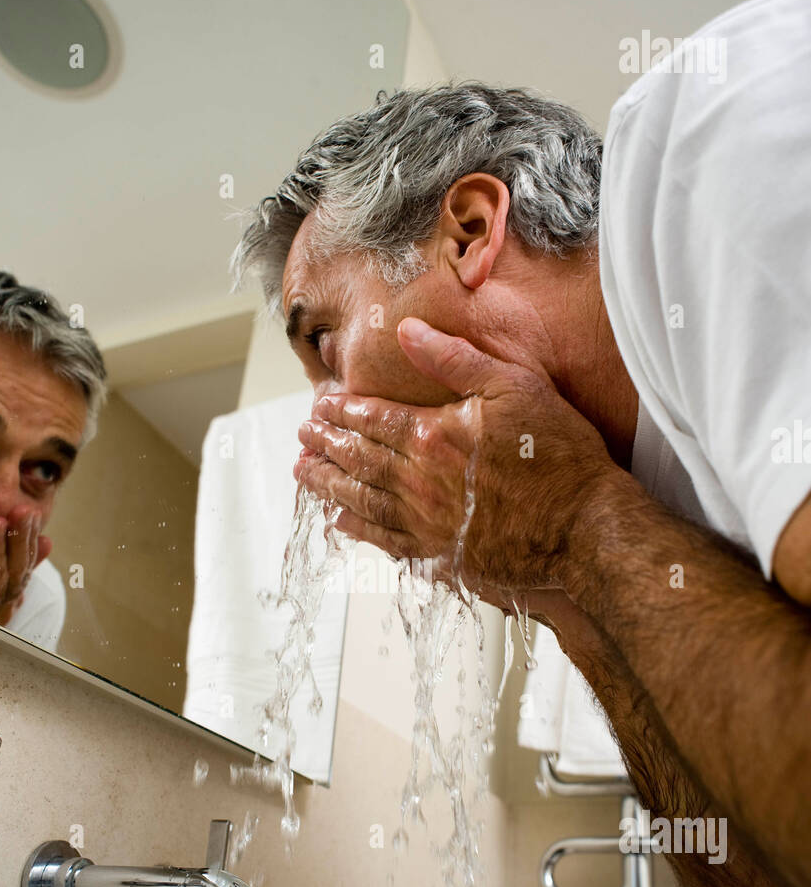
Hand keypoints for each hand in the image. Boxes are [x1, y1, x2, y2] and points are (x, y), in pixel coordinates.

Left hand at [294, 317, 616, 609]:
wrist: (585, 528)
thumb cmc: (560, 455)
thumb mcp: (514, 386)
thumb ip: (455, 359)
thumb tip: (406, 331)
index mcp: (433, 436)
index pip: (373, 419)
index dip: (343, 411)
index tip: (320, 405)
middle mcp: (420, 482)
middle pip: (359, 459)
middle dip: (326, 445)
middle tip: (302, 436)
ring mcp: (428, 523)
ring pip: (363, 500)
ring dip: (329, 484)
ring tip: (303, 473)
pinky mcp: (442, 555)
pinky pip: (387, 541)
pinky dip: (359, 530)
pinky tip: (340, 521)